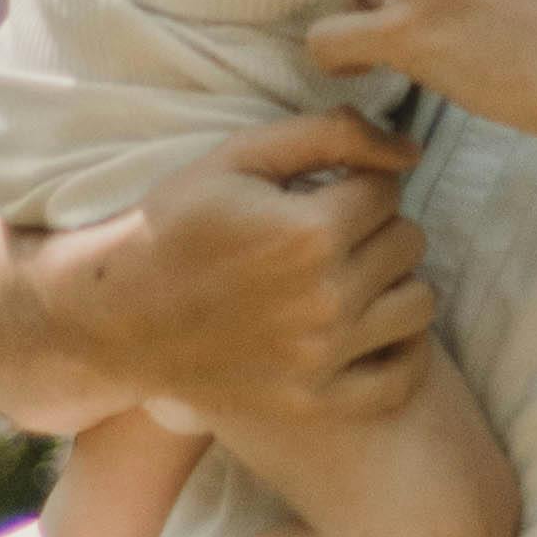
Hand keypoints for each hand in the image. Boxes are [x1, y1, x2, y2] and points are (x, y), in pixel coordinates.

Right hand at [0, 119, 432, 423]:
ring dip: (393, 282)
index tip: (325, 192)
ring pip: (419, 302)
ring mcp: (323, 357)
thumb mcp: (239, 156)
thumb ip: (330, 135)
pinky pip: (403, 377)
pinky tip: (369, 327)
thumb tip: (410, 150)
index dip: (359, 182)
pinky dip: (399, 350)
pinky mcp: (315, 401)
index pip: (388, 189)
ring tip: (351, 274)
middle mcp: (326, 298)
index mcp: (310, 232)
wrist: (118, 314)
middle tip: (331, 232)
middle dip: (376, 226)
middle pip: (408, 241)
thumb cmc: (176, 224)